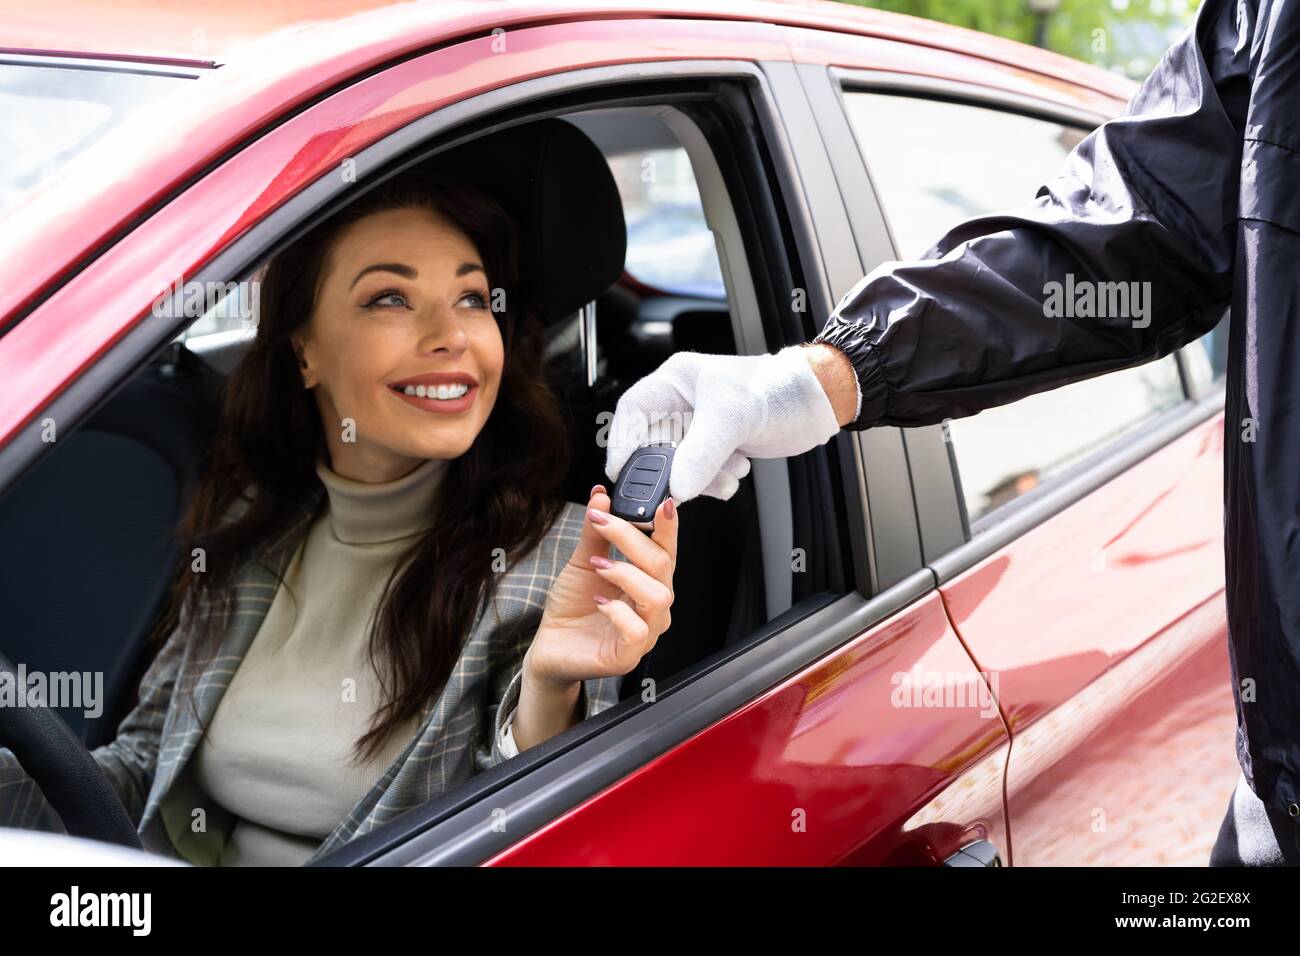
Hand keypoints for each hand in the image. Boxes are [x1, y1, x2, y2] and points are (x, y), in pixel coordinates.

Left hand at [523, 484, 678, 693]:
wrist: (551, 646)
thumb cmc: (574, 606)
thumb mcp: (583, 562)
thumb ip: (595, 531)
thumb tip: (601, 496)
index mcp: (649, 581)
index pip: (667, 549)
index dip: (669, 526)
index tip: (661, 502)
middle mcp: (653, 606)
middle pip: (662, 566)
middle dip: (631, 538)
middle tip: (601, 523)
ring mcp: (645, 633)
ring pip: (657, 597)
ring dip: (625, 573)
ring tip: (597, 565)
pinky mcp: (628, 655)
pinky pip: (638, 631)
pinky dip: (617, 610)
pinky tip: (598, 602)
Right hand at [604, 345, 846, 502]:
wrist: (817, 404)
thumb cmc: (779, 389)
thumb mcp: (733, 418)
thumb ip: (700, 453)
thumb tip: (676, 487)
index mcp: (677, 381)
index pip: (633, 411)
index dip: (622, 442)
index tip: (621, 472)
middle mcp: (684, 404)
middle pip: (654, 444)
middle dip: (670, 469)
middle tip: (677, 487)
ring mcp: (701, 428)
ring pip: (679, 465)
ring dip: (700, 478)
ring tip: (727, 473)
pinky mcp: (718, 447)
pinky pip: (701, 474)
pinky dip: (716, 481)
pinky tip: (735, 472)